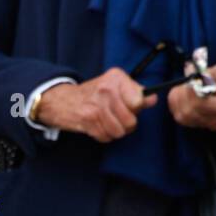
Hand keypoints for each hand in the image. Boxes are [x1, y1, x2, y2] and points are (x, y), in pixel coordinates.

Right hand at [33, 69, 157, 142]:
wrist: (62, 100)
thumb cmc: (93, 94)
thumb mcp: (115, 86)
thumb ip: (136, 92)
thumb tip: (152, 99)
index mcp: (116, 78)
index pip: (138, 101)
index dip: (136, 108)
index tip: (130, 106)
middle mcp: (106, 90)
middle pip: (130, 120)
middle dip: (127, 124)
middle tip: (118, 117)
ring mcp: (96, 106)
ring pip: (119, 131)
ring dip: (116, 131)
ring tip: (108, 122)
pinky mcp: (88, 121)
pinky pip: (107, 137)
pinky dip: (105, 136)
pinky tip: (98, 126)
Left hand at [167, 63, 215, 131]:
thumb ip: (209, 74)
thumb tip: (194, 77)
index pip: (200, 104)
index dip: (191, 91)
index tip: (191, 79)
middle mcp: (215, 121)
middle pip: (188, 112)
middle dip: (183, 94)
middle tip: (188, 81)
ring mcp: (205, 125)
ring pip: (181, 115)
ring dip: (179, 98)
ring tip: (189, 86)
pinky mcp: (196, 124)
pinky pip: (179, 115)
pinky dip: (178, 103)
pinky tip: (186, 94)